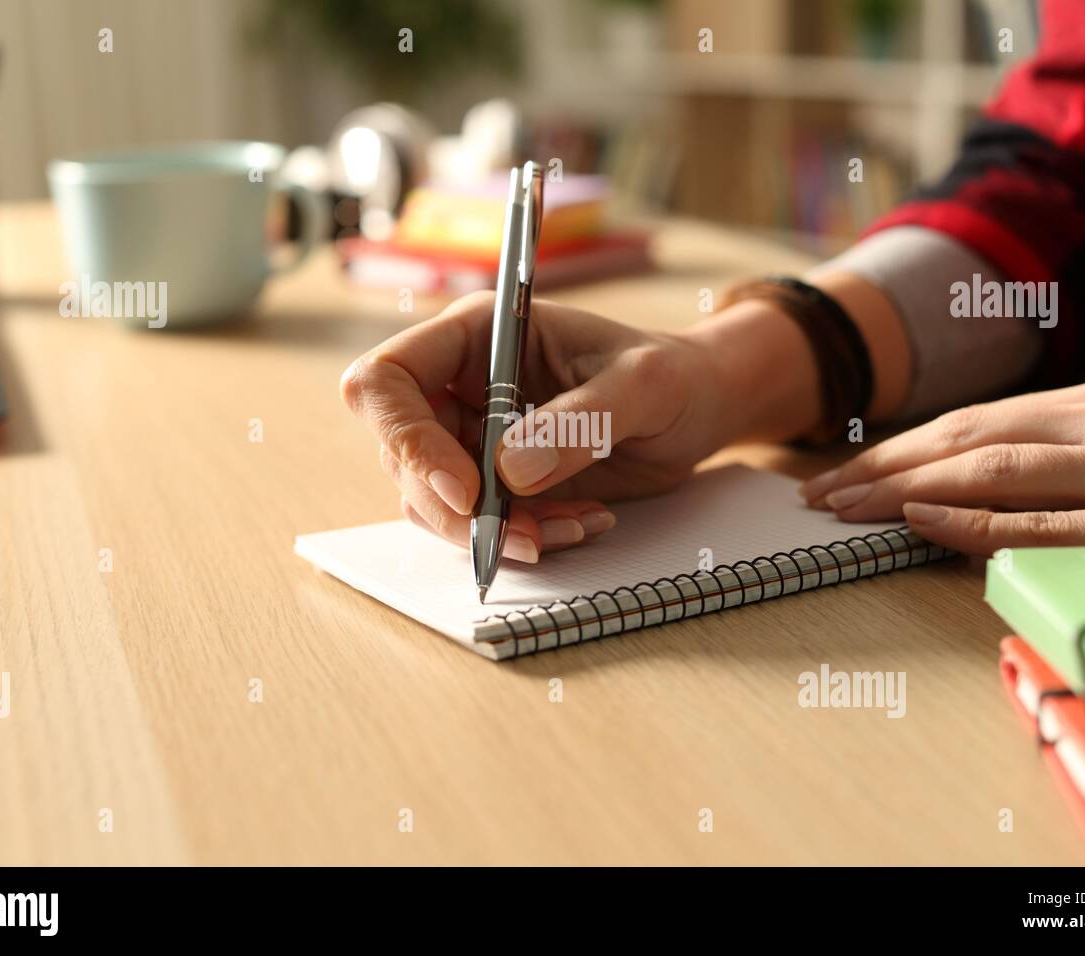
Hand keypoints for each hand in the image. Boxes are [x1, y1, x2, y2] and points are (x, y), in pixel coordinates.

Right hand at [341, 291, 742, 561]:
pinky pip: (478, 524)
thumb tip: (509, 471)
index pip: (387, 379)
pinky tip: (580, 523)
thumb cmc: (670, 374)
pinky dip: (522, 538)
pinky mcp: (495, 483)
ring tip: (570, 525)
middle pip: (400, 454)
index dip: (405, 436)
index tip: (466, 489)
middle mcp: (461, 386)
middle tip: (522, 538)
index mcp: (476, 336)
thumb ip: (581, 419)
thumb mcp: (644, 384)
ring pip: (433, 500)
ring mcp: (472, 437)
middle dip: (455, 508)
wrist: (697, 409)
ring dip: (491, 531)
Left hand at [799, 372, 1084, 554]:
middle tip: (817, 492)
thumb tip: (1001, 485)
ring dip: (906, 487)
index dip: (906, 446)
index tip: (848, 470)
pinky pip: (1052, 517)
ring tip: (842, 507)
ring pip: (993, 467)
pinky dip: (981, 518)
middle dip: (883, 464)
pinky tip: (924, 521)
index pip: (979, 421)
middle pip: (968, 437)